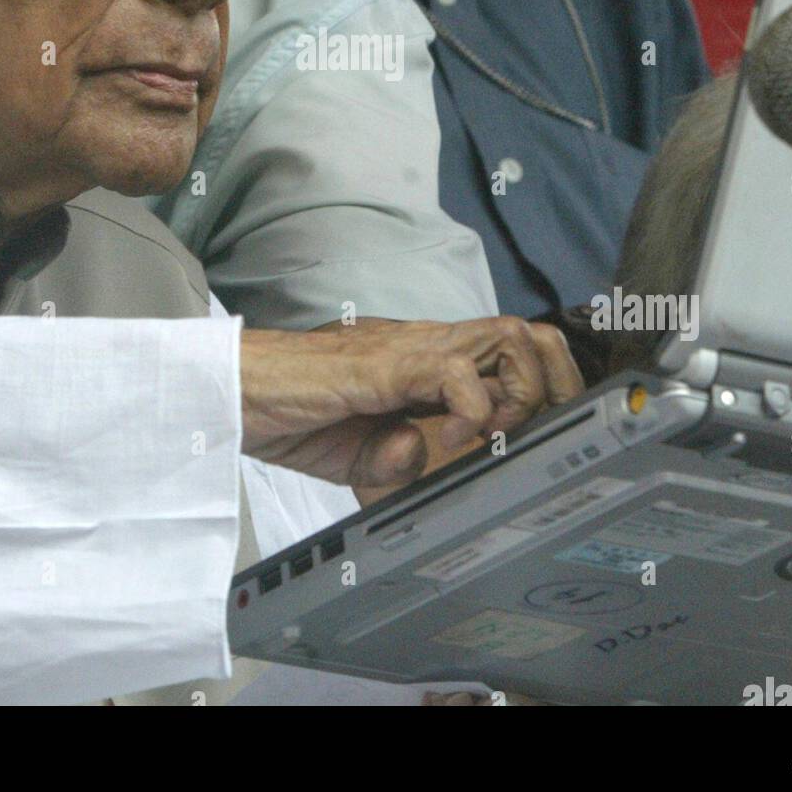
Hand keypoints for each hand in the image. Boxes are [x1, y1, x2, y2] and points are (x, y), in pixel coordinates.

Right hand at [240, 317, 581, 488]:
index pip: (509, 347)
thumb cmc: (293, 413)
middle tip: (530, 430)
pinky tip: (446, 439)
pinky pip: (454, 373)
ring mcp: (411, 348)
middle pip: (528, 332)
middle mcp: (428, 344)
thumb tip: (420, 451)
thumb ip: (394, 459)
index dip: (540, 383)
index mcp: (427, 361)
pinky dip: (470, 411)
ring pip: (507, 337)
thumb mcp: (357, 456)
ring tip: (493, 431)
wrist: (239, 391)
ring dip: (519, 390)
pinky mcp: (387, 363)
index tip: (534, 432)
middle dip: (552, 382)